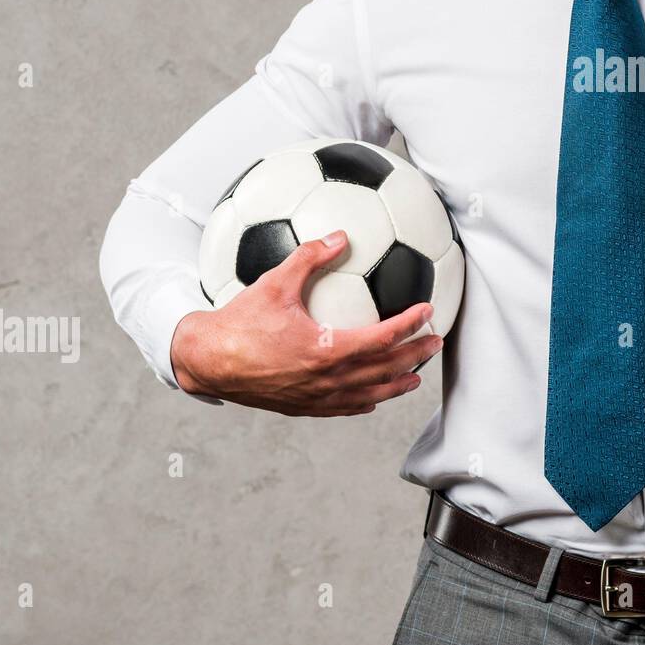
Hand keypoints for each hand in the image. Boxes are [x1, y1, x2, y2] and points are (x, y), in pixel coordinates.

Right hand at [169, 231, 441, 415]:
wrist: (208, 361)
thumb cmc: (240, 321)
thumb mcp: (275, 282)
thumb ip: (310, 257)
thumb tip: (339, 236)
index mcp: (327, 349)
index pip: (382, 337)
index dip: (409, 325)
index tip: (428, 312)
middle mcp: (327, 379)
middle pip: (384, 369)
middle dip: (414, 355)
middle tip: (436, 342)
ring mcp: (316, 398)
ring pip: (368, 395)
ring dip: (396, 384)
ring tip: (415, 377)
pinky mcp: (302, 408)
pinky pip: (342, 409)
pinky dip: (364, 403)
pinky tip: (373, 399)